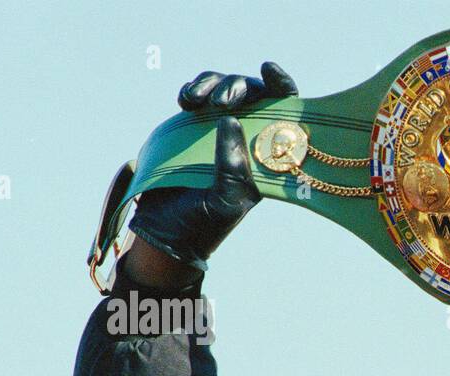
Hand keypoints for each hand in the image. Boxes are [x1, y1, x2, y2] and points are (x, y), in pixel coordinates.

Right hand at [126, 62, 297, 277]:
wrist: (165, 231)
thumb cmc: (203, 223)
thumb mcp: (224, 200)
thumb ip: (231, 164)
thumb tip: (233, 121)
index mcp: (267, 157)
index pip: (284, 113)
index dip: (280, 86)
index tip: (268, 70)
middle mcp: (249, 139)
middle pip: (254, 94)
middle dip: (238, 87)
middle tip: (221, 102)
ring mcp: (221, 128)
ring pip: (225, 88)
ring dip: (212, 84)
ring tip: (192, 100)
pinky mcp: (194, 125)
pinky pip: (199, 94)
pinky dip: (194, 89)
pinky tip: (185, 100)